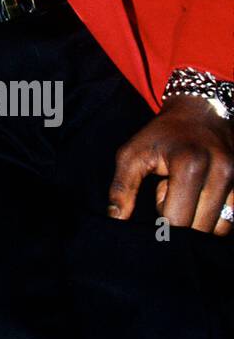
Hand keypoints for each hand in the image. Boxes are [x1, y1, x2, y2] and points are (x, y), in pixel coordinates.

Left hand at [108, 96, 233, 235]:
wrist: (200, 110)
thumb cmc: (161, 135)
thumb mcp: (133, 153)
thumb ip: (122, 188)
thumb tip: (116, 220)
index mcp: (190, 165)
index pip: (177, 219)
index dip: (163, 214)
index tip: (160, 190)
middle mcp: (221, 172)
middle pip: (199, 228)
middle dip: (182, 218)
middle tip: (174, 189)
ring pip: (219, 229)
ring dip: (200, 219)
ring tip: (190, 192)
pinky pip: (232, 220)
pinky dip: (217, 217)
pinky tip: (205, 195)